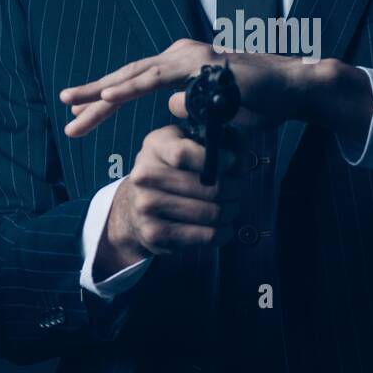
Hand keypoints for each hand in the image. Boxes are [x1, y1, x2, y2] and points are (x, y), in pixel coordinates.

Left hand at [59, 38, 319, 137]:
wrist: (294, 90)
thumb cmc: (260, 103)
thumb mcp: (214, 113)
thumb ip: (189, 111)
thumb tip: (170, 112)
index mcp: (180, 65)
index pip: (135, 84)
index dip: (104, 102)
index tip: (79, 119)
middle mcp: (180, 55)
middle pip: (127, 79)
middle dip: (92, 97)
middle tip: (64, 112)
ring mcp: (189, 56)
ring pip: (135, 76)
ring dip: (102, 91)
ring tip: (74, 105)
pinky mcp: (199, 63)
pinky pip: (159, 77)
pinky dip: (131, 86)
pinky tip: (107, 97)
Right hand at [97, 124, 248, 264]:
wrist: (133, 205)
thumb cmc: (168, 168)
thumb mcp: (184, 141)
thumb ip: (215, 137)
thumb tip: (239, 140)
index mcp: (155, 147)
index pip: (184, 154)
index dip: (216, 158)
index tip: (232, 161)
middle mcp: (145, 177)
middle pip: (209, 186)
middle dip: (234, 188)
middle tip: (238, 188)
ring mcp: (147, 207)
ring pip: (213, 212)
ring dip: (231, 210)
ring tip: (231, 206)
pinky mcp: (156, 234)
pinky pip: (206, 236)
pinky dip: (223, 232)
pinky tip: (223, 225)